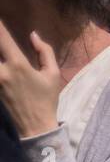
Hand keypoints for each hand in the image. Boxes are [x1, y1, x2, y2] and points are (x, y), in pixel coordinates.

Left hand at [0, 22, 61, 138]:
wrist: (36, 126)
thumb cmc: (47, 100)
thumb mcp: (53, 75)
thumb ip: (45, 52)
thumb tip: (33, 35)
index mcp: (18, 64)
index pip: (2, 36)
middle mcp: (2, 70)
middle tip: (0, 38)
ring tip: (2, 52)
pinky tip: (2, 65)